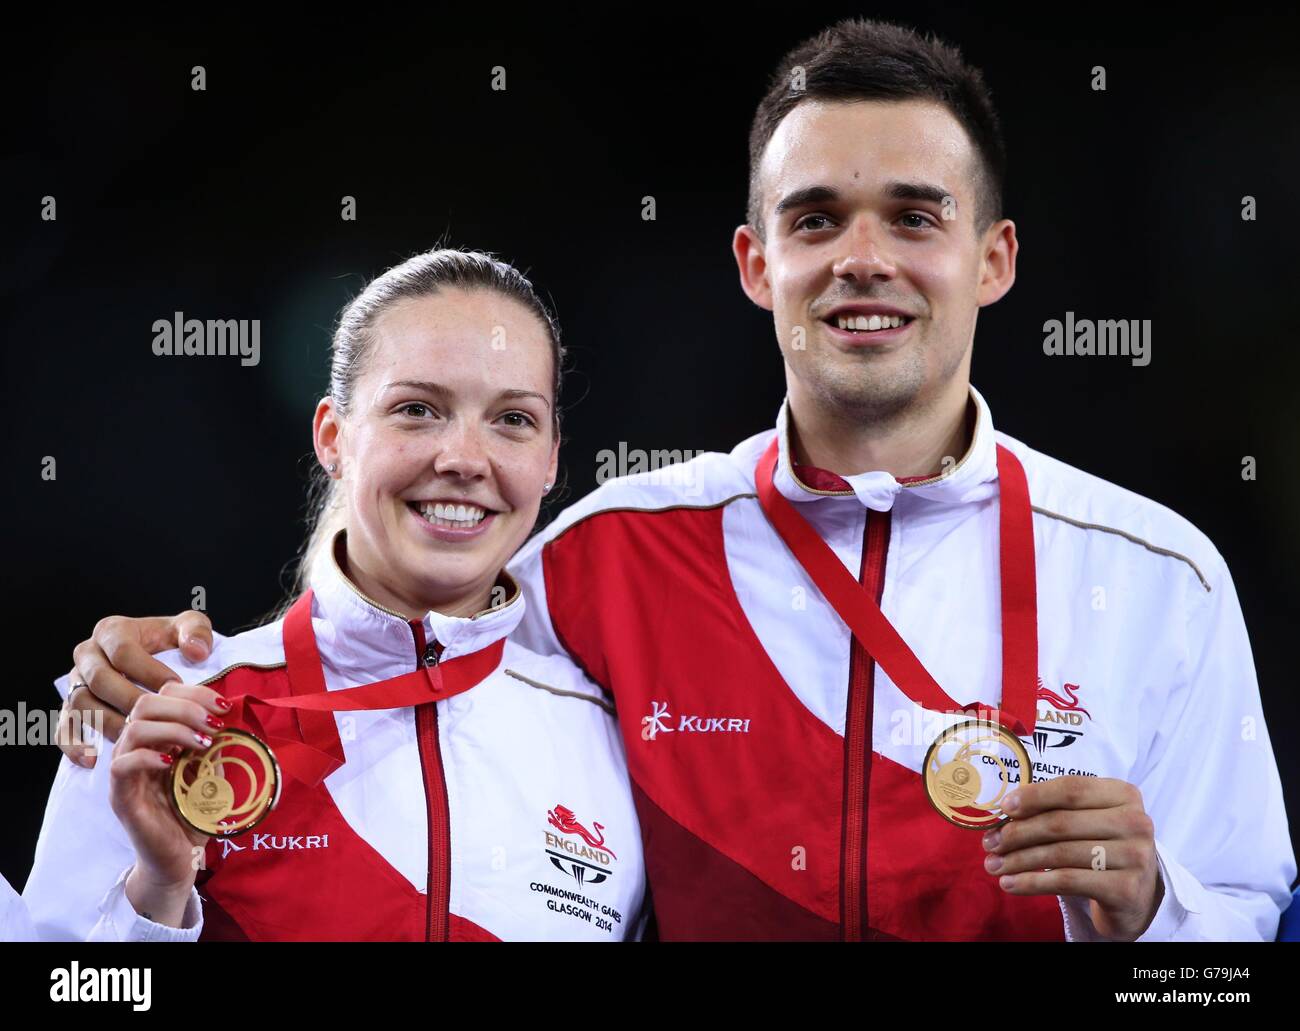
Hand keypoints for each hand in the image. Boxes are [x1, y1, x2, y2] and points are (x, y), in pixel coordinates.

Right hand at [59, 611, 214, 766]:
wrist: (157, 656)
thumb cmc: (172, 641)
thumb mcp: (189, 626)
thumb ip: (197, 631)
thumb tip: (196, 652)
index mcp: (112, 631)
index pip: (123, 650)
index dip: (149, 670)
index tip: (174, 686)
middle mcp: (88, 654)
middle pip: (100, 679)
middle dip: (131, 700)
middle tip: (159, 717)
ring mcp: (75, 682)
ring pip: (82, 704)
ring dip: (109, 723)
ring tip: (137, 737)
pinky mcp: (70, 706)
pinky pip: (63, 727)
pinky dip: (74, 744)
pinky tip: (93, 760)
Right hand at [108, 680, 232, 896]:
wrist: (179, 858)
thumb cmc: (194, 814)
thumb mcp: (212, 772)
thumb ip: (214, 745)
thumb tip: (230, 716)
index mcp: (157, 738)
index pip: (163, 695)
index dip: (194, 693)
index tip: (223, 707)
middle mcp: (136, 748)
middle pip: (146, 704)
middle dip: (186, 706)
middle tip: (214, 724)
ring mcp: (125, 772)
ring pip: (134, 728)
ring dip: (174, 728)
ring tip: (202, 744)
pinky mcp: (121, 796)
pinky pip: (122, 765)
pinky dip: (149, 756)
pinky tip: (174, 763)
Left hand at [982, 776, 1163, 940]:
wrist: (1135, 896)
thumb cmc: (1101, 848)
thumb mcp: (1085, 821)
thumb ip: (1053, 809)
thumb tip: (1004, 811)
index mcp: (1124, 794)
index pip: (1071, 788)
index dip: (1033, 796)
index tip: (1003, 808)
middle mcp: (1136, 822)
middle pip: (1061, 823)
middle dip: (1018, 833)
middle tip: (989, 843)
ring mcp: (1135, 857)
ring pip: (1060, 854)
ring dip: (1018, 860)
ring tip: (993, 866)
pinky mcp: (1126, 889)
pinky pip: (1067, 881)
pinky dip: (1032, 882)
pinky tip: (1010, 884)